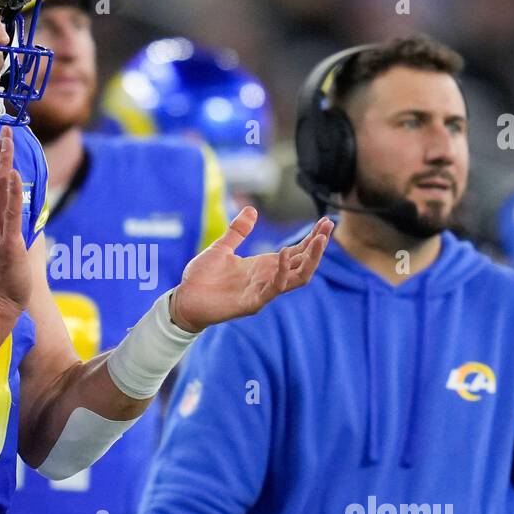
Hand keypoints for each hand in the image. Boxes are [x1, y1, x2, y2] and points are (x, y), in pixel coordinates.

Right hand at [0, 125, 31, 313]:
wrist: (0, 301)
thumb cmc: (5, 274)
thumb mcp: (5, 240)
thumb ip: (8, 219)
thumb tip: (18, 201)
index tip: (2, 138)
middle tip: (5, 129)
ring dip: (3, 164)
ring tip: (8, 142)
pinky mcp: (7, 242)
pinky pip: (8, 213)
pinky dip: (10, 193)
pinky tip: (12, 174)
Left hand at [170, 209, 333, 331]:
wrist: (184, 300)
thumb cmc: (202, 277)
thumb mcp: (221, 248)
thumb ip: (237, 231)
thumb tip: (252, 210)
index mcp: (264, 266)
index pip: (297, 252)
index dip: (313, 238)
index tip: (325, 222)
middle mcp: (268, 278)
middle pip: (303, 263)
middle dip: (318, 246)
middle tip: (328, 226)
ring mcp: (262, 291)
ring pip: (296, 278)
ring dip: (310, 260)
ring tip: (319, 240)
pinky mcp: (252, 303)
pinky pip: (273, 288)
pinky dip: (280, 273)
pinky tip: (283, 255)